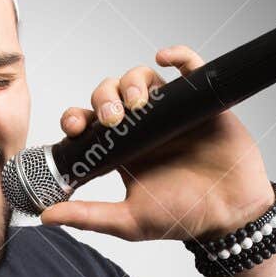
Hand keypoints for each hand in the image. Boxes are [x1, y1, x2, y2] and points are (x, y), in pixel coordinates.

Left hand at [38, 44, 273, 243]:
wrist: (229, 215)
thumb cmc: (182, 218)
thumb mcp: (128, 221)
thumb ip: (88, 215)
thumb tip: (46, 216)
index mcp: (120, 150)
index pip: (89, 122)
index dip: (77, 118)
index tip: (75, 128)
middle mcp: (142, 127)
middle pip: (111, 93)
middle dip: (104, 97)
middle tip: (112, 120)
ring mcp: (170, 112)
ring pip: (141, 78)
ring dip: (131, 82)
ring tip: (137, 104)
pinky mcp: (200, 102)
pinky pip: (189, 67)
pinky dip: (178, 55)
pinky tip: (163, 58)